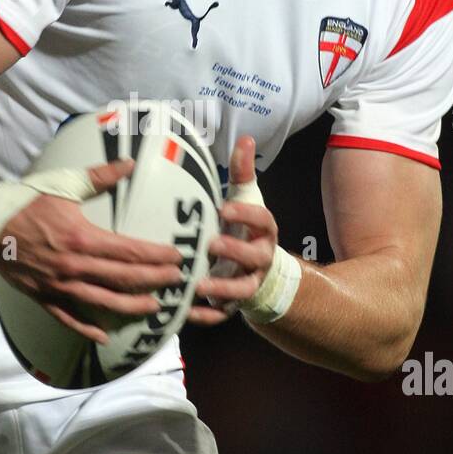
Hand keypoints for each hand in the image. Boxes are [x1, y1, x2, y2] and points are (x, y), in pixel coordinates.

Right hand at [0, 157, 184, 343]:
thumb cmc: (29, 201)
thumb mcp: (65, 184)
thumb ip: (100, 176)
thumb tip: (128, 163)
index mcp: (82, 237)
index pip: (129, 251)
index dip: (156, 256)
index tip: (176, 258)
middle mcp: (74, 265)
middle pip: (122, 278)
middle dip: (153, 280)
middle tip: (177, 282)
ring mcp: (59, 285)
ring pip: (102, 302)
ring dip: (131, 306)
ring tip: (154, 307)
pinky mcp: (44, 296)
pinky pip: (69, 318)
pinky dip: (87, 329)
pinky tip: (105, 337)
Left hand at [186, 135, 278, 325]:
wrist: (259, 271)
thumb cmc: (245, 229)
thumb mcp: (245, 200)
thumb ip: (242, 172)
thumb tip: (245, 138)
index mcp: (264, 232)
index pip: (262, 221)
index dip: (245, 215)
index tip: (224, 208)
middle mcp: (260, 259)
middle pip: (253, 257)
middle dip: (234, 251)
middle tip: (211, 244)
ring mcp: (248, 283)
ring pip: (240, 289)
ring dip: (221, 288)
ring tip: (199, 285)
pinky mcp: (233, 303)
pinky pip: (222, 314)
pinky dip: (207, 315)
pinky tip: (188, 312)